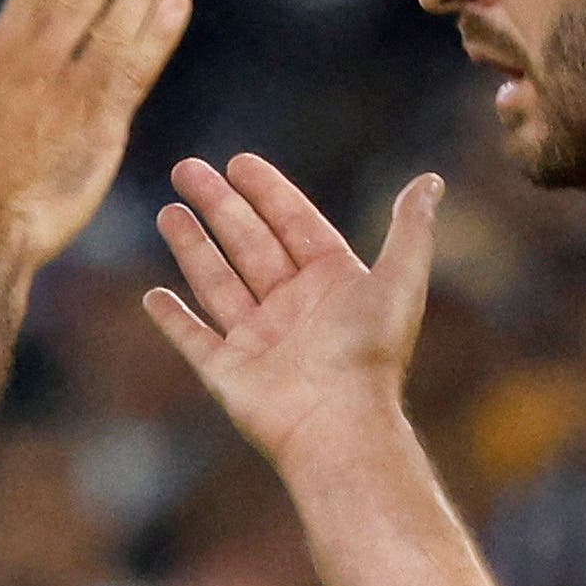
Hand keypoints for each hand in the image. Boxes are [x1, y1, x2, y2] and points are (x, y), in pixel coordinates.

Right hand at [146, 156, 442, 469]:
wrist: (338, 424)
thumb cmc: (370, 354)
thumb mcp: (400, 279)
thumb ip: (412, 227)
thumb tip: (431, 180)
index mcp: (331, 283)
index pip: (293, 224)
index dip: (267, 192)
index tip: (239, 162)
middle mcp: (293, 308)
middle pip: (248, 244)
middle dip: (218, 205)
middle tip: (186, 170)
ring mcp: (258, 341)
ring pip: (217, 281)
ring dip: (192, 247)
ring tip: (169, 211)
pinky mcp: (228, 373)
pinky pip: (194, 339)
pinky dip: (173, 319)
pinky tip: (153, 295)